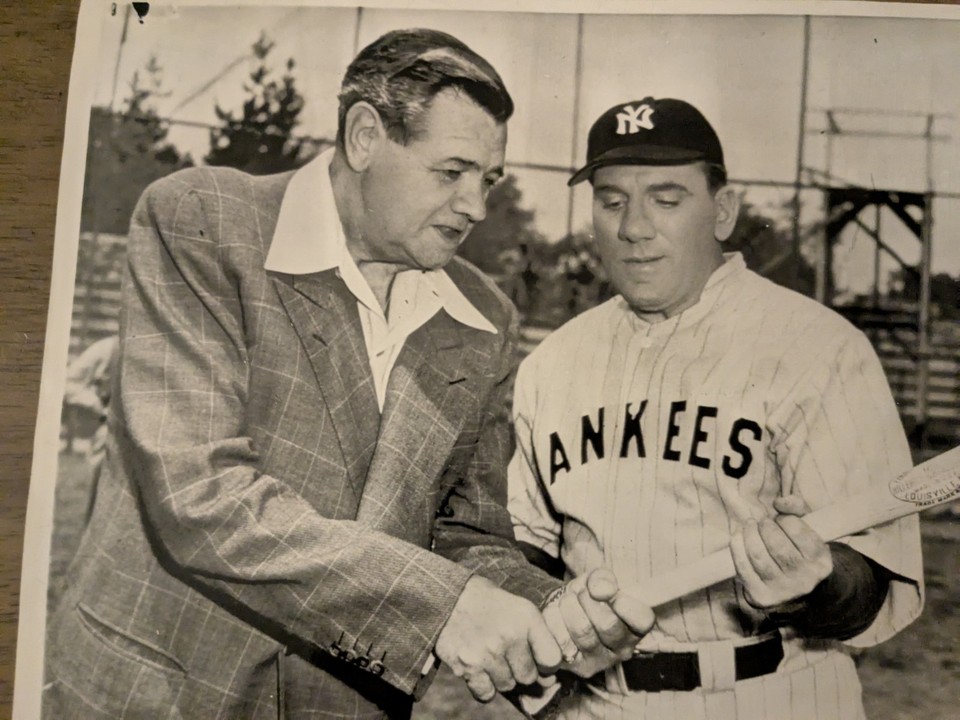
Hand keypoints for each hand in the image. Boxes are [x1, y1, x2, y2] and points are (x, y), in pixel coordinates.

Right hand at [435, 576, 561, 701]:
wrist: (446, 596)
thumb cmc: (487, 602)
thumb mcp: (517, 605)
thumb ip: (536, 636)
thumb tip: (549, 676)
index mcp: (526, 617)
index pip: (552, 659)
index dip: (546, 664)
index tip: (537, 660)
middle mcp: (509, 636)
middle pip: (528, 676)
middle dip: (520, 669)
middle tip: (506, 654)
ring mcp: (487, 653)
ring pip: (507, 685)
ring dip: (500, 676)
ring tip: (489, 656)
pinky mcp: (467, 666)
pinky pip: (486, 694)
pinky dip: (483, 686)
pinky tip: (478, 669)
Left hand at [541, 568, 654, 677]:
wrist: (561, 610)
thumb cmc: (586, 595)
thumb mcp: (598, 580)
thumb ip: (603, 580)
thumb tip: (600, 590)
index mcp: (636, 628)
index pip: (642, 620)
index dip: (623, 602)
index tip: (606, 591)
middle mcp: (622, 651)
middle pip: (608, 624)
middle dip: (588, 599)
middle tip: (581, 593)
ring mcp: (598, 662)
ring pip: (582, 631)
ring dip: (568, 606)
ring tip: (567, 601)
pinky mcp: (572, 665)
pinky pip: (560, 641)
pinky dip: (553, 619)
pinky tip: (556, 615)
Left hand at [730, 495, 833, 609]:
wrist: (797, 589)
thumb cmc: (800, 549)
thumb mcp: (807, 527)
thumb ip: (797, 507)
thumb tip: (779, 503)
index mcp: (820, 562)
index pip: (797, 531)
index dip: (784, 519)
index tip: (780, 518)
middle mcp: (804, 579)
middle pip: (776, 544)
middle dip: (765, 526)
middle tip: (763, 522)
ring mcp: (782, 590)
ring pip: (757, 555)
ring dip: (749, 534)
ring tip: (750, 526)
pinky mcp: (760, 596)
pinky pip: (743, 567)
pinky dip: (737, 547)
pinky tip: (738, 536)